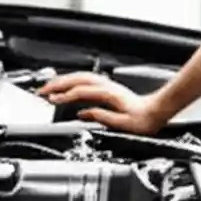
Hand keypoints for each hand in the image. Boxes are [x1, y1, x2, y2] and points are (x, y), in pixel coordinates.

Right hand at [37, 72, 168, 133]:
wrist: (157, 112)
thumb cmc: (143, 120)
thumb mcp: (122, 124)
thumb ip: (101, 117)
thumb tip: (83, 114)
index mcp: (109, 95)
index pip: (81, 91)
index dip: (65, 95)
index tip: (52, 100)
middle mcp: (107, 86)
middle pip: (78, 79)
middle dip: (58, 83)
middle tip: (42, 91)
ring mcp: (108, 85)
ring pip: (82, 77)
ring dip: (64, 80)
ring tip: (49, 87)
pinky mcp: (108, 88)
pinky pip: (86, 80)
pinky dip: (73, 81)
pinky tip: (67, 86)